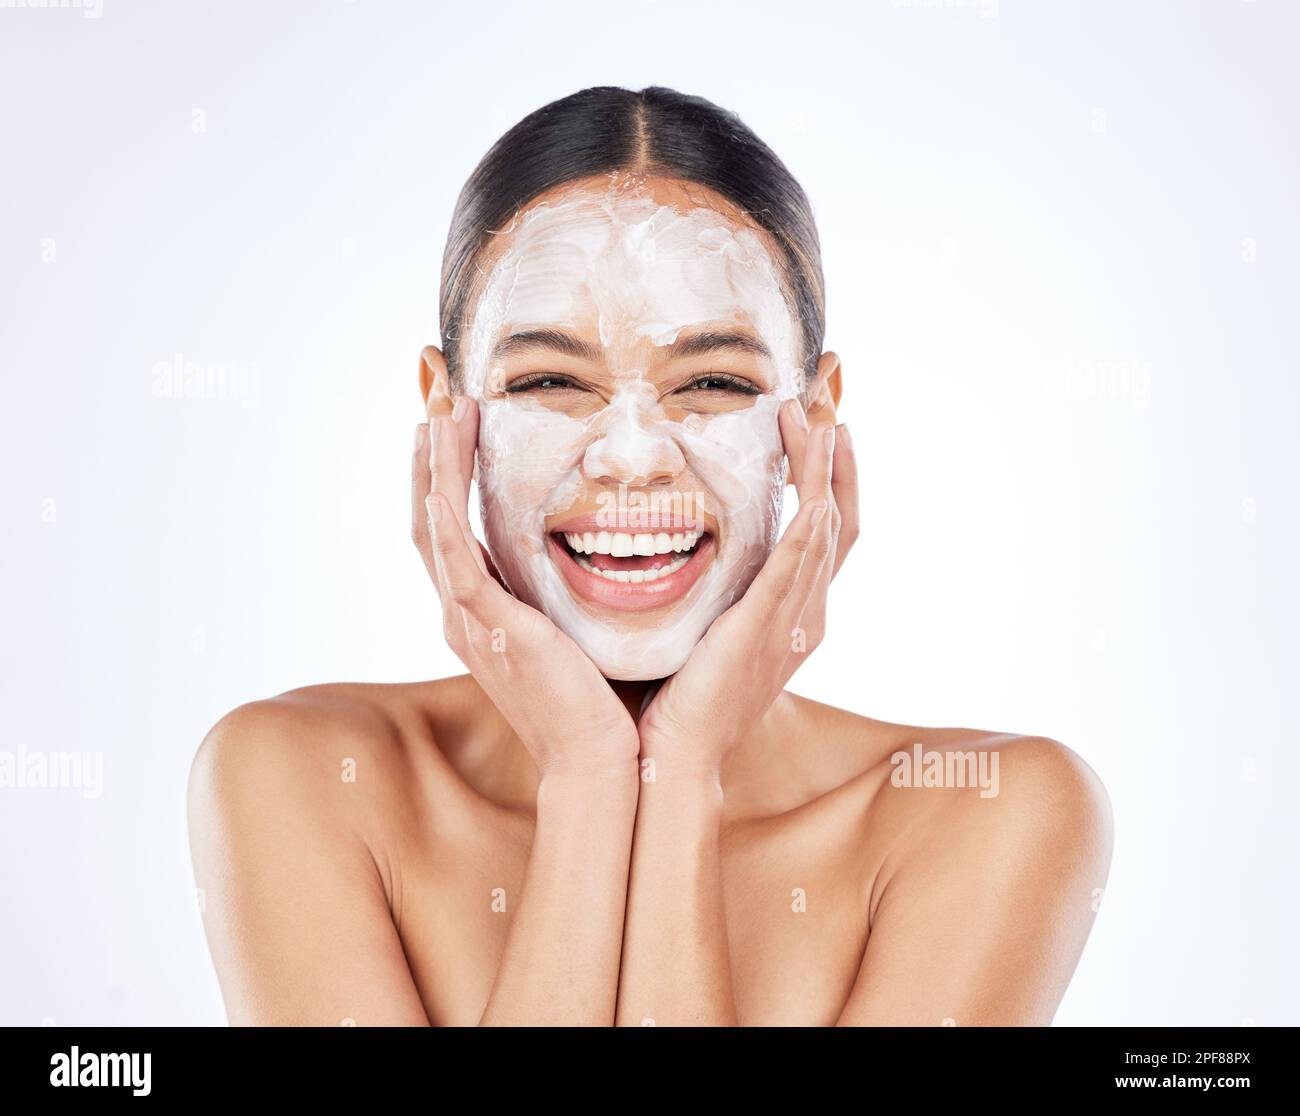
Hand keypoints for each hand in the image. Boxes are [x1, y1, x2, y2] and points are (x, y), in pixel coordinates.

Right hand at [411, 402, 639, 778]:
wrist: (598, 756)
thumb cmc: (596, 697)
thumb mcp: (573, 625)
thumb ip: (564, 586)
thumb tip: (596, 541)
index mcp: (479, 611)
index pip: (448, 527)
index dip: (443, 472)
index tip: (453, 417)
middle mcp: (462, 613)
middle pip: (427, 518)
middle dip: (429, 455)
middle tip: (435, 393)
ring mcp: (469, 621)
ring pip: (433, 530)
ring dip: (434, 469)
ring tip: (439, 413)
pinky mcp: (490, 629)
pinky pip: (456, 566)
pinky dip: (443, 521)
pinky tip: (438, 481)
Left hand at [637, 401, 859, 778]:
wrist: (672, 755)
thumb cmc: (676, 698)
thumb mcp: (704, 628)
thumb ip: (712, 588)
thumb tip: (680, 542)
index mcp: (794, 615)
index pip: (827, 532)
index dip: (832, 479)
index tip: (821, 431)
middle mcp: (807, 614)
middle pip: (840, 520)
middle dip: (835, 460)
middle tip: (825, 403)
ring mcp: (794, 622)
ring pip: (825, 529)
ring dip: (823, 471)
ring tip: (816, 417)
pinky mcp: (766, 627)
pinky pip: (800, 563)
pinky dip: (811, 520)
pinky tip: (813, 483)